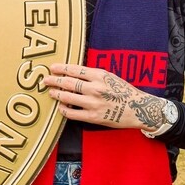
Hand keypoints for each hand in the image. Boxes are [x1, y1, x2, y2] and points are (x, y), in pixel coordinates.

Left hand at [46, 63, 165, 131]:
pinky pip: (72, 113)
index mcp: (100, 75)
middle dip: (54, 80)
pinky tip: (61, 107)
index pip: (75, 69)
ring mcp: (93, 103)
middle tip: (46, 80)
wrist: (138, 108)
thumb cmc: (124, 91)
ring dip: (57, 94)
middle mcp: (95, 88)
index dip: (61, 68)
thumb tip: (73, 74)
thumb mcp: (110, 77)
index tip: (52, 68)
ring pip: (68, 97)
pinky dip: (64, 110)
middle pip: (68, 82)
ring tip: (51, 92)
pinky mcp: (93, 117)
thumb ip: (93, 75)